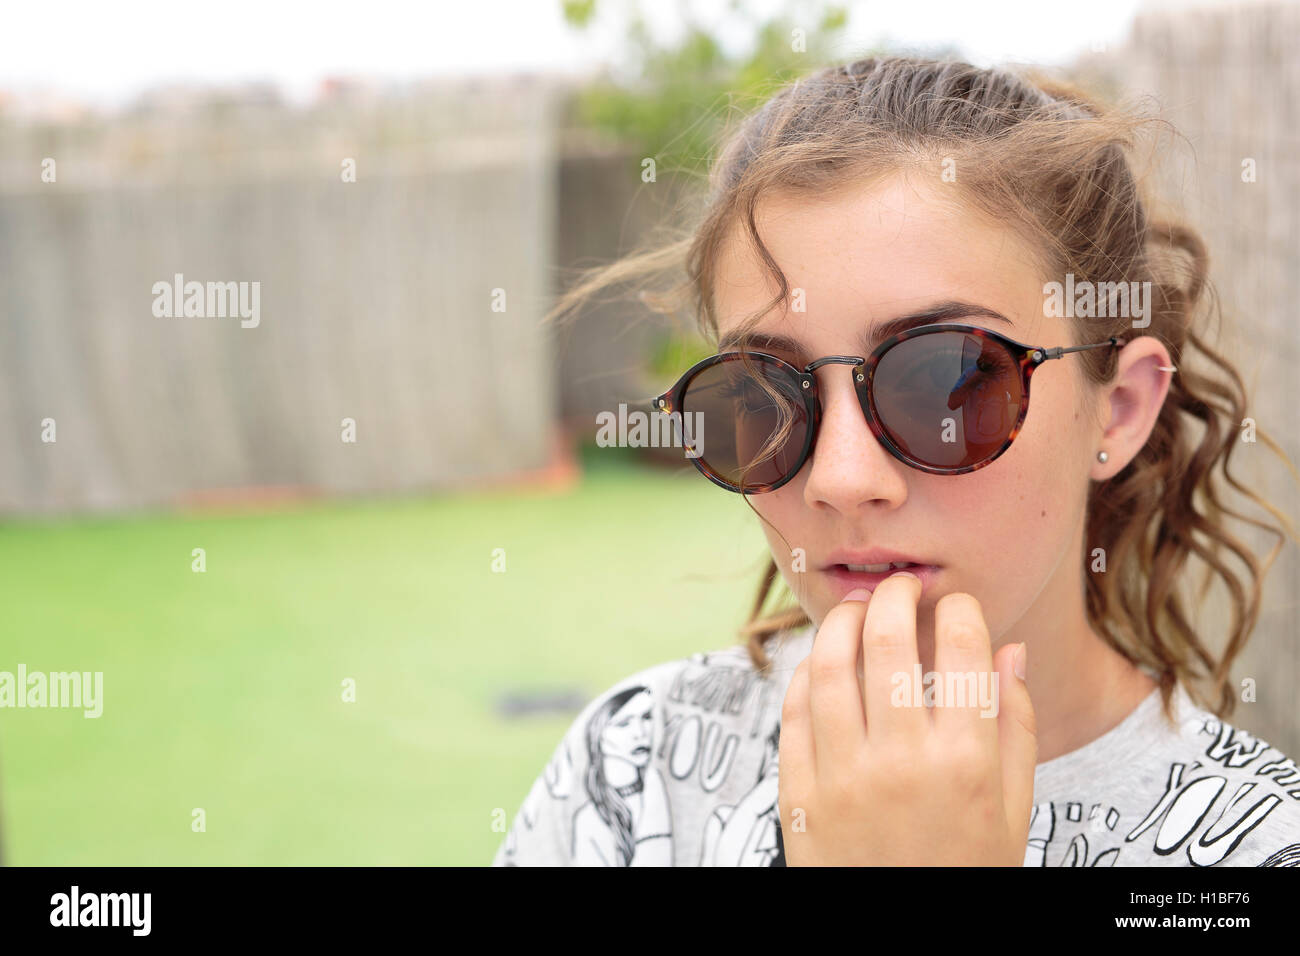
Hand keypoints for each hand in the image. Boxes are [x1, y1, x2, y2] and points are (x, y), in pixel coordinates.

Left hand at [777, 572, 1035, 865]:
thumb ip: (1014, 728)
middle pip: (887, 643)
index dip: (959, 610)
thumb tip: (1009, 651)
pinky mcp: (799, 792)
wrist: (901, 941)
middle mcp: (901, 761)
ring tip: (856, 611)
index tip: (957, 606)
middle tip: (900, 589)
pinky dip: (805, 674)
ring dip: (841, 623)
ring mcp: (842, 775)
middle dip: (895, 598)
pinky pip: (793, 712)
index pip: (961, 650)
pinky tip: (822, 662)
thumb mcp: (1013, 812)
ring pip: (828, 667)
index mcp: (966, 761)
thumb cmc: (965, 871)